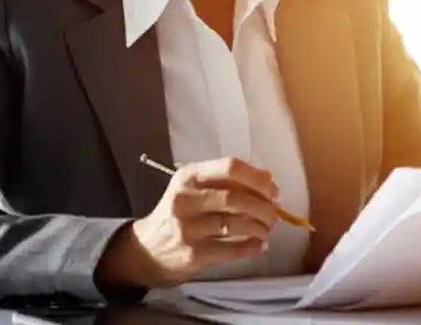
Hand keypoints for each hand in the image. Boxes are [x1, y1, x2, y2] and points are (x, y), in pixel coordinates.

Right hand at [95, 157, 279, 290]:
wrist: (146, 251)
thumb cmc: (178, 214)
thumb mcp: (195, 189)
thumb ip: (228, 181)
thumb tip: (268, 179)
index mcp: (189, 176)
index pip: (230, 167)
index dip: (257, 178)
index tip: (273, 190)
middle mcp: (186, 199)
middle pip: (236, 198)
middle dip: (263, 207)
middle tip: (274, 214)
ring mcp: (188, 227)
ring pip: (236, 224)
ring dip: (260, 227)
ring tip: (267, 230)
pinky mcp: (193, 254)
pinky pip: (231, 250)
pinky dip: (251, 247)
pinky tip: (260, 246)